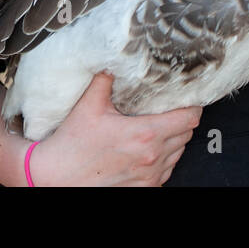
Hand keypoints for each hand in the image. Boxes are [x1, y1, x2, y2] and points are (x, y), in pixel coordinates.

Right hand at [27, 73, 200, 185]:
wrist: (56, 177)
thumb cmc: (72, 144)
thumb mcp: (89, 105)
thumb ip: (106, 79)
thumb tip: (113, 58)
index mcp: (145, 134)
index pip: (188, 119)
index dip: (192, 106)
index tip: (188, 97)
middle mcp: (152, 158)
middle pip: (187, 135)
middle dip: (181, 120)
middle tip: (170, 109)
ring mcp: (150, 176)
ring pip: (179, 153)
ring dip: (173, 140)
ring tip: (157, 128)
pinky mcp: (144, 189)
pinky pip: (167, 171)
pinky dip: (163, 159)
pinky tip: (148, 149)